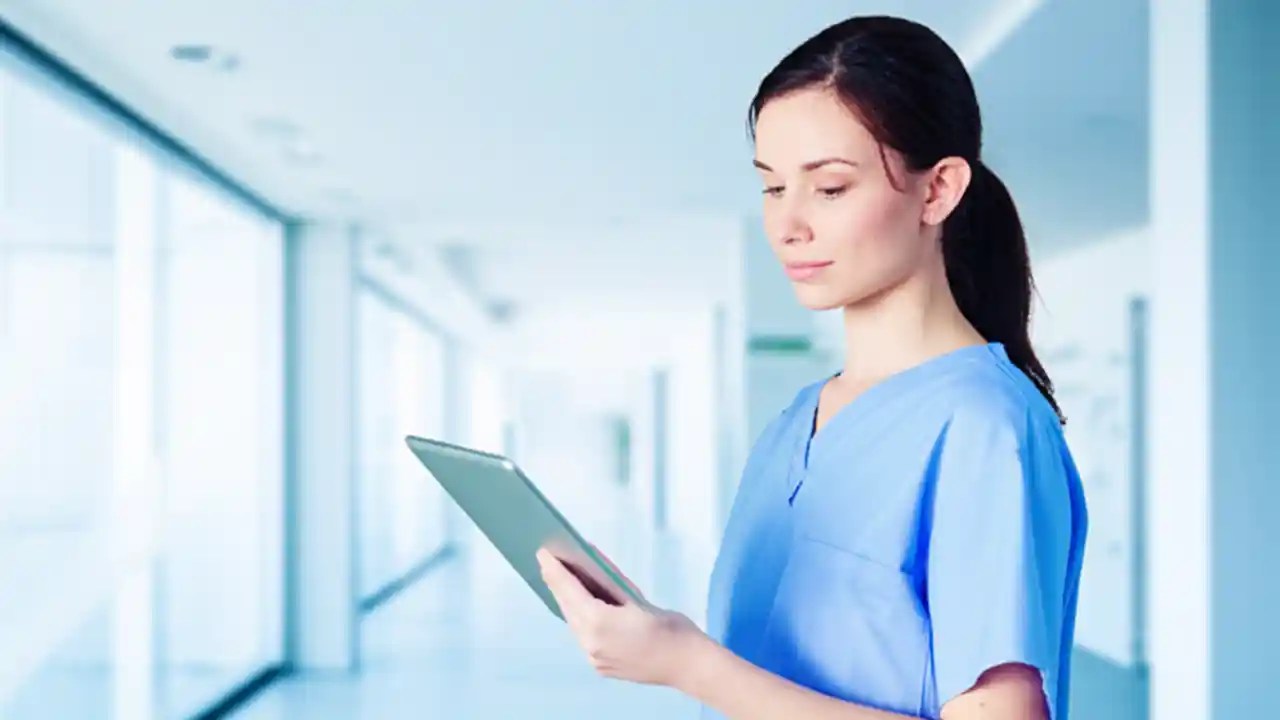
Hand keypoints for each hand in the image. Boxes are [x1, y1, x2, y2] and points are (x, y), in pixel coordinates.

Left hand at [537, 547, 706, 686]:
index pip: (569, 590)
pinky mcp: (601, 667)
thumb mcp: (638, 598)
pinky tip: (580, 606)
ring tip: (561, 582)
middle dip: (557, 585)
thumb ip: (610, 584)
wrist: (688, 665)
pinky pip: (584, 637)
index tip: (542, 553)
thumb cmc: (670, 627)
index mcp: (599, 623)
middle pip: (568, 607)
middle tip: (548, 563)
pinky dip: (581, 619)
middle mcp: (591, 643)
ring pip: (575, 623)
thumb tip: (590, 566)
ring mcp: (595, 658)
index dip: (555, 570)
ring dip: (568, 602)